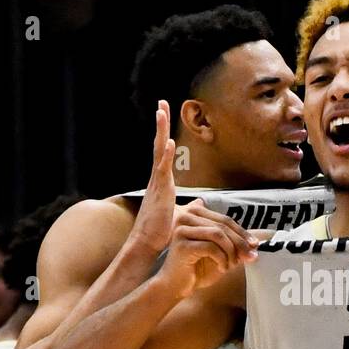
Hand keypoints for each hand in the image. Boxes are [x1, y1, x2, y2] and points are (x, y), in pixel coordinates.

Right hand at [127, 100, 177, 256]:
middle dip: (161, 123)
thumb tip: (201, 201)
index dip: (164, 133)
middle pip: (158, 144)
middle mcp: (157, 178)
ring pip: (158, 151)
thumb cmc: (161, 233)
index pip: (163, 151)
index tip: (164, 115)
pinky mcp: (160, 192)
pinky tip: (169, 141)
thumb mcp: (180, 214)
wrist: (147, 245)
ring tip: (161, 111)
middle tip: (161, 103)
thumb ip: (189, 205)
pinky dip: (165, 155)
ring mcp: (157, 183)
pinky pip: (162, 169)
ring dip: (161, 131)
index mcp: (162, 181)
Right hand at [158, 200, 255, 297]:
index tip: (255, 245)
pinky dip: (221, 259)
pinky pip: (211, 247)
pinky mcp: (182, 244)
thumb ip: (235, 244)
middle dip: (240, 243)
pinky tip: (222, 268)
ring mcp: (182, 229)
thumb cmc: (198, 270)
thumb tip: (259, 239)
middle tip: (250, 257)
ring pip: (218, 234)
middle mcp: (186, 217)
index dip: (242, 232)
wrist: (176, 287)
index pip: (225, 220)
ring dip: (230, 251)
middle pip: (223, 226)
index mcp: (195, 215)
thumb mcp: (221, 254)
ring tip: (231, 265)